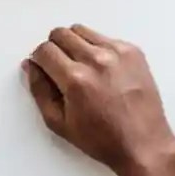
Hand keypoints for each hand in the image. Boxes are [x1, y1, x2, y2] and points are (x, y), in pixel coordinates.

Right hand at [23, 25, 174, 175]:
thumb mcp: (59, 123)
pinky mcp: (133, 52)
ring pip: (81, 31)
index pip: (44, 50)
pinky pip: (104, 38)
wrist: (143, 144)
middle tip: (60, 67)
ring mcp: (117, 53)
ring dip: (74, 44)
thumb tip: (31, 66)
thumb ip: (39, 90)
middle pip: (61, 34)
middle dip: (54, 48)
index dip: (39, 59)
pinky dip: (97, 49)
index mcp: (75, 79)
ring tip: (81, 67)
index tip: (44, 68)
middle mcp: (96, 60)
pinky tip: (102, 70)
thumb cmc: (102, 139)